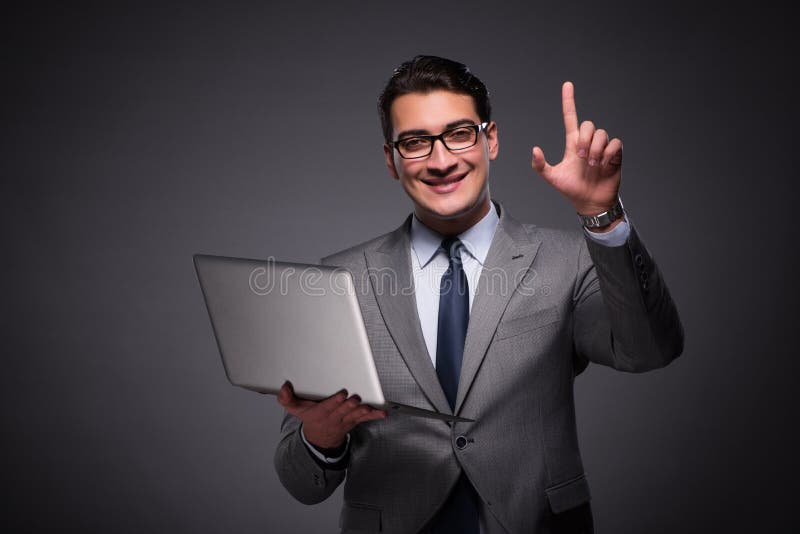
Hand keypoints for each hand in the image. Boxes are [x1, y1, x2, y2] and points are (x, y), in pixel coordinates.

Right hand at [277, 381, 385, 449]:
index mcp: (321, 413)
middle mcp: (334, 417)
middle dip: (349, 405)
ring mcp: (345, 420)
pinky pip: (365, 419)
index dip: (335, 402)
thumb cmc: (310, 417)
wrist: (320, 437)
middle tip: (356, 399)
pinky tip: (382, 413)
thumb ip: (286, 399)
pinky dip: (374, 416)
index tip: (341, 395)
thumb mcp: (295, 409)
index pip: (328, 407)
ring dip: (362, 412)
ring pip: (355, 416)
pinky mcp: (354, 421)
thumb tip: (283, 387)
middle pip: (343, 411)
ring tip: (367, 407)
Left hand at [531, 81, 621, 215]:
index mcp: (573, 144)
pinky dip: (608, 153)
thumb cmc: (571, 189)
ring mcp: (602, 148)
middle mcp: (588, 142)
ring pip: (602, 134)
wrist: (589, 202)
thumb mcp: (552, 177)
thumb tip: (535, 149)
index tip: (567, 85)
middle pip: (589, 124)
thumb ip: (540, 165)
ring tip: (592, 164)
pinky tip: (604, 164)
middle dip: (584, 139)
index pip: (571, 117)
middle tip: (581, 157)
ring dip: (595, 149)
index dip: (569, 101)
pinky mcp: (615, 155)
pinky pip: (615, 143)